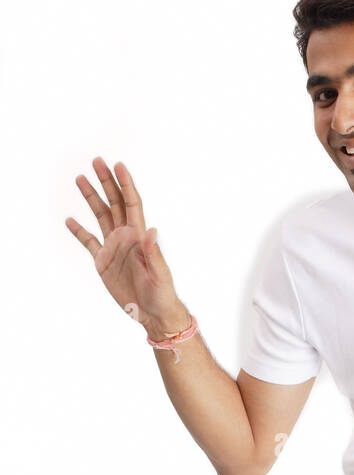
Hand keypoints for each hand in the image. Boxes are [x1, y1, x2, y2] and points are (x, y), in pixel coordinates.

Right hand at [65, 158, 185, 338]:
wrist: (153, 313)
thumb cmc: (162, 294)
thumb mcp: (160, 274)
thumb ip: (154, 253)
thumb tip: (152, 231)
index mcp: (139, 236)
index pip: (131, 203)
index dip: (125, 184)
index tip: (118, 165)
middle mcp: (125, 237)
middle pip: (114, 203)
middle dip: (106, 182)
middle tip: (96, 161)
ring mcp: (113, 248)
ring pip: (100, 216)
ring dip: (91, 197)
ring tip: (80, 178)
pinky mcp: (103, 262)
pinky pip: (89, 242)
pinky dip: (79, 231)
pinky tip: (70, 220)